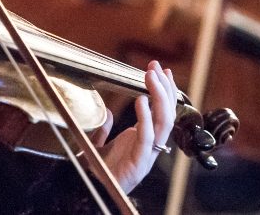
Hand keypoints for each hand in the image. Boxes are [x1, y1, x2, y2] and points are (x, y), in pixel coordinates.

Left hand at [89, 61, 176, 192]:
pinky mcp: (140, 162)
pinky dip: (146, 118)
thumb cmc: (98, 172)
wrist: (91, 192)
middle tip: (156, 66)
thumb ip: (104, 130)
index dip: (165, 90)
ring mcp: (148, 153)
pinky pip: (148, 138)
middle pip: (167, 112)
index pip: (162, 110)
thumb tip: (108, 113)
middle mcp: (151, 145)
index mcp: (144, 139)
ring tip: (151, 77)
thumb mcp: (99, 145)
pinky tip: (141, 100)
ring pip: (164, 122)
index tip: (161, 70)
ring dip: (160, 97)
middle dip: (164, 87)